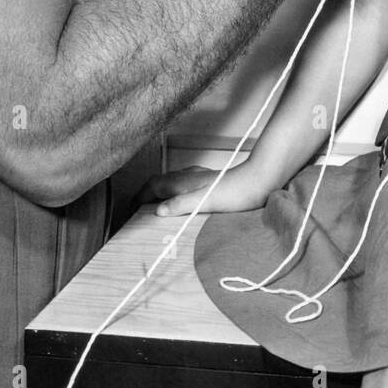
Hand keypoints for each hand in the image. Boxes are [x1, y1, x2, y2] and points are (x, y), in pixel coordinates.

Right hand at [139, 161, 270, 216]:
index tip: (129, 211)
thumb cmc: (233, 193)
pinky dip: (173, 193)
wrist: (258, 182)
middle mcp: (187, 176)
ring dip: (159, 193)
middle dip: (145, 195)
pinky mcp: (208, 181)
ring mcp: (198, 177)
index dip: (138, 197)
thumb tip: (157, 211)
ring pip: (171, 182)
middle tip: (137, 211)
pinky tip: (181, 202)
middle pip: (158, 182)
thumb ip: (180, 204)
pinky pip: (182, 185)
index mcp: (182, 182)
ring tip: (154, 208)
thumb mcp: (204, 202)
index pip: (152, 186)